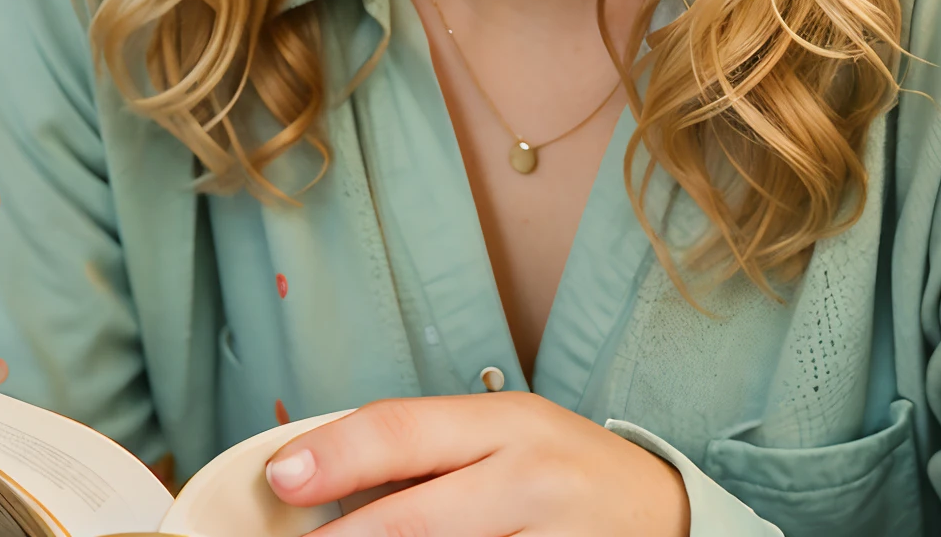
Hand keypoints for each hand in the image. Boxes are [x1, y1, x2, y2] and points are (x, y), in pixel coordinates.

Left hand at [265, 392, 690, 535]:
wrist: (660, 514)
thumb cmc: (561, 470)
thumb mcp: (502, 435)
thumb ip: (427, 453)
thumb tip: (324, 480)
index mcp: (505, 424)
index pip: (405, 430)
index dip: (336, 454)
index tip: (280, 477)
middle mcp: (527, 478)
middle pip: (415, 517)